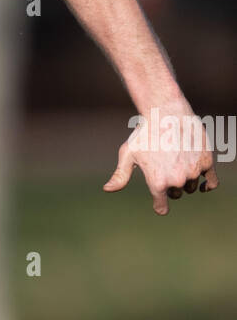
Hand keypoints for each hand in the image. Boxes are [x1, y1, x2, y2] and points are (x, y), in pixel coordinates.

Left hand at [104, 104, 218, 214]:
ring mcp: (193, 172)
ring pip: (192, 187)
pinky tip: (204, 185)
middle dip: (171, 187)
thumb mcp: (128, 154)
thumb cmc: (144, 133)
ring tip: (178, 164)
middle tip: (166, 169)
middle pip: (176, 194)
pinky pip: (212, 182)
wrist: (166, 112)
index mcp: (157, 183)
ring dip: (186, 181)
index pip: (161, 207)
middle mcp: (176, 180)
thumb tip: (107, 189)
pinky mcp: (207, 162)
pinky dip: (208, 185)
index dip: (160, 205)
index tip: (160, 204)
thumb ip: (120, 175)